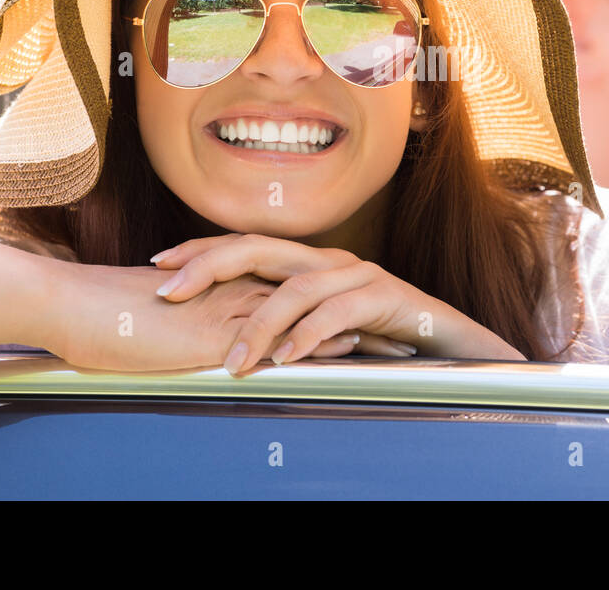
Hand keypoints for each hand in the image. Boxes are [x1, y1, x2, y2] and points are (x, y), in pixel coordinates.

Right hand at [42, 258, 368, 371]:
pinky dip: (312, 341)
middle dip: (353, 314)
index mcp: (220, 286)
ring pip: (301, 314)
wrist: (68, 305)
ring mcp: (226, 309)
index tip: (360, 319)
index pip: (287, 291)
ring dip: (345, 327)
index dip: (325, 306)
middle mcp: (231, 291)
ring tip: (390, 342)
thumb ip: (182, 327)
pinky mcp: (215, 332)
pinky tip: (343, 350)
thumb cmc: (98, 317)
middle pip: (309, 298)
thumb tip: (190, 344)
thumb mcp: (152, 322)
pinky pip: (273, 335)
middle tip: (396, 329)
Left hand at [151, 233, 525, 373]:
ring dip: (259, 326)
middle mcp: (328, 260)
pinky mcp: (383, 296)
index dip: (201, 251)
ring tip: (234, 363)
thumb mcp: (322, 333)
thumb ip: (283, 329)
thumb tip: (225, 349)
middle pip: (260, 249)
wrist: (450, 345)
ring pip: (295, 287)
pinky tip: (287, 359)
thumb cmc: (379, 341)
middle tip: (167, 293)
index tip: (158, 267)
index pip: (246, 245)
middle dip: (208, 267)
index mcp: (309, 263)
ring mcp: (357, 274)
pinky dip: (308, 335)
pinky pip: (337, 312)